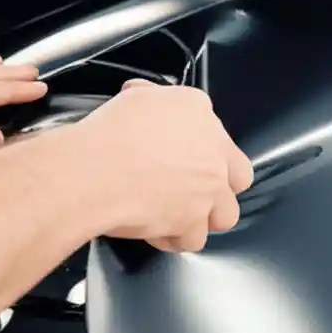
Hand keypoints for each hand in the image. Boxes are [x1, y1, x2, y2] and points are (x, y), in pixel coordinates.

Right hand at [63, 79, 252, 251]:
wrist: (92, 171)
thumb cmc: (106, 136)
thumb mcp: (132, 99)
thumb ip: (149, 97)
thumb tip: (141, 93)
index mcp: (197, 112)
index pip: (217, 133)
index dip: (202, 149)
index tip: (184, 156)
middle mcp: (212, 150)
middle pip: (238, 177)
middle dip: (220, 187)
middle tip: (196, 191)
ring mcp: (208, 188)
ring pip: (225, 214)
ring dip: (204, 218)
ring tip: (179, 217)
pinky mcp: (193, 220)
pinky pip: (194, 239)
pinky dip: (176, 239)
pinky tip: (159, 232)